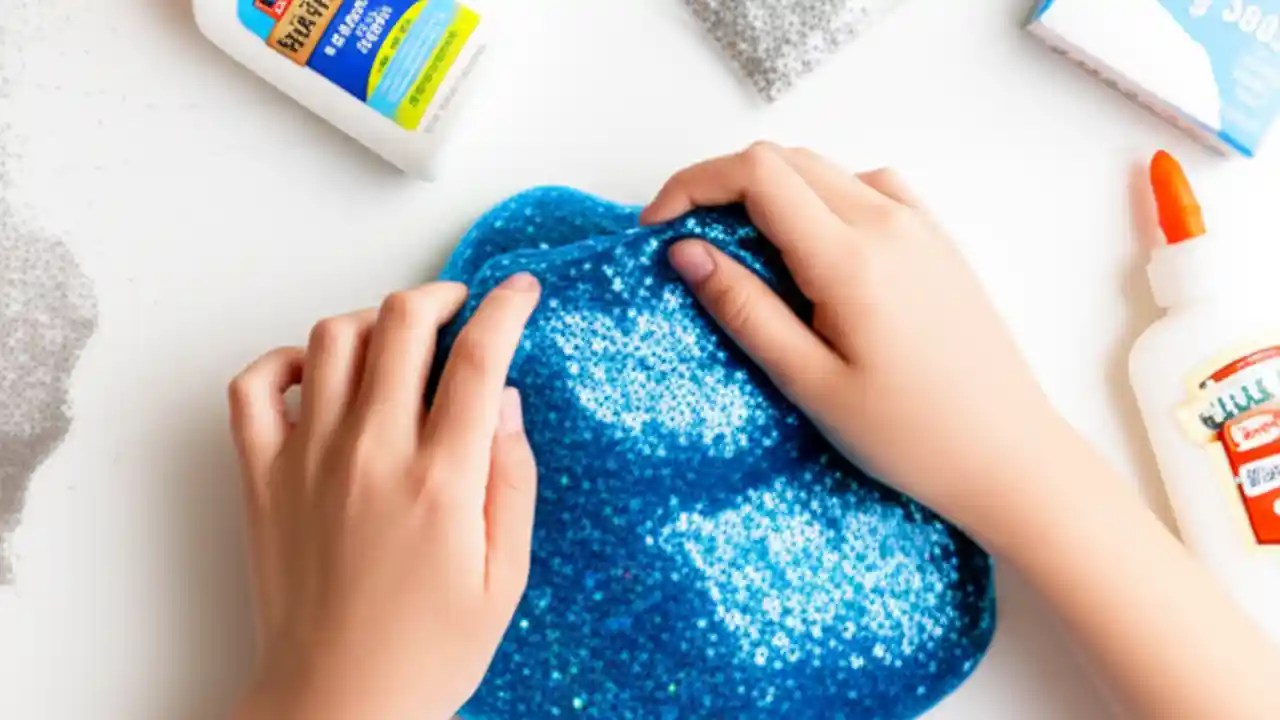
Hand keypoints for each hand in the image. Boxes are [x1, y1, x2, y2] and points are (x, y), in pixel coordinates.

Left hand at [226, 275, 541, 719]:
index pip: (477, 357)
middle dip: (440, 294)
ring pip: (332, 337)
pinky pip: (255, 386)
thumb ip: (511, 479)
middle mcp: (370, 453)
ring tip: (398, 338)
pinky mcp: (263, 477)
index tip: (520, 292)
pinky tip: (319, 372)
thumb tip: (505, 402)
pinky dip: (286, 360)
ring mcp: (307, 459)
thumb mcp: (504, 575)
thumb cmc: (426, 653)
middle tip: (461, 305)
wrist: (337, 704)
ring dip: (373, 319)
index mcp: (439, 479)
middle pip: (400, 322)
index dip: (506, 307)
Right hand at [643, 143, 1067, 549]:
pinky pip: (868, 187)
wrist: (1010, 454)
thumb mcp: (810, 383)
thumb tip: (684, 251)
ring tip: (746, 253)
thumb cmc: (909, 436)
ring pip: (824, 169)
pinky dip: (821, 197)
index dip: (692, 184)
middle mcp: (889, 221)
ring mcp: (920, 224)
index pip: (756, 172)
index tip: (657, 229)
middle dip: (722, 188)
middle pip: (785, 160)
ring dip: (771, 191)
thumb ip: (745, 309)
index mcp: (851, 256)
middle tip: (690, 246)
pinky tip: (815, 248)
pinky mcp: (938, 239)